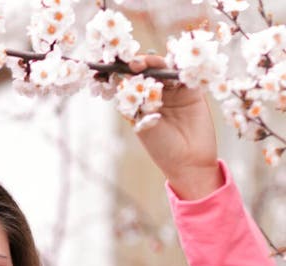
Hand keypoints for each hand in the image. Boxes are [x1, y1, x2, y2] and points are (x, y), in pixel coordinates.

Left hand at [128, 53, 222, 199]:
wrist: (188, 161)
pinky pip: (186, 73)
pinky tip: (172, 60)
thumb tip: (124, 82)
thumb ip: (137, 104)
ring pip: (165, 68)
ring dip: (157, 62)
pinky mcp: (193, 90)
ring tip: (148, 63)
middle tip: (134, 64)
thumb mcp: (143, 126)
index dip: (125, 73)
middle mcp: (157, 94)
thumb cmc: (161, 148)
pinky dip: (180, 65)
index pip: (131, 82)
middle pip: (148, 71)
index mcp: (141, 103)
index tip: (117, 69)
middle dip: (140, 65)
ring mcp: (175, 91)